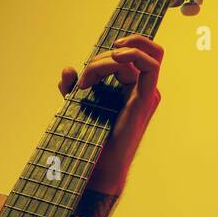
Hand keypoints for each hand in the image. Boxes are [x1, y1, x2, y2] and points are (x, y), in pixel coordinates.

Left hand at [57, 34, 163, 194]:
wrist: (97, 165)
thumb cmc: (90, 139)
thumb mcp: (77, 106)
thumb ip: (73, 87)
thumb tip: (68, 69)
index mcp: (134, 89)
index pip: (131, 54)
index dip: (106, 54)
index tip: (84, 72)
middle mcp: (144, 89)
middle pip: (134, 51)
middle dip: (101, 58)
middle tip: (82, 82)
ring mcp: (148, 94)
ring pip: (139, 55)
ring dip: (108, 60)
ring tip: (89, 79)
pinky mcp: (145, 99)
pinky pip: (150, 66)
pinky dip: (133, 54)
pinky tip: (115, 57)